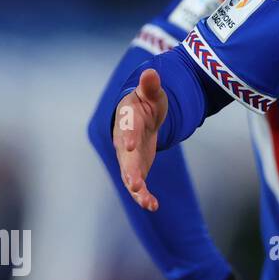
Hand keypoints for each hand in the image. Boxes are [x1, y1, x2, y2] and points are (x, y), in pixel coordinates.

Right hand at [112, 68, 167, 211]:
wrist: (140, 117)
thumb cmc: (146, 102)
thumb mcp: (152, 93)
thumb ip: (151, 86)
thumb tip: (151, 73)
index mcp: (128, 120)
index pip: (127, 127)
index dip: (128, 135)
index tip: (128, 144)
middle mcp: (124, 141)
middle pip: (126, 157)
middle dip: (130, 170)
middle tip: (134, 183)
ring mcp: (129, 157)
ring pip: (130, 175)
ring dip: (137, 189)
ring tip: (147, 202)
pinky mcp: (136, 168)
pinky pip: (138, 184)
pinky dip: (144, 195)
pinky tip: (153, 206)